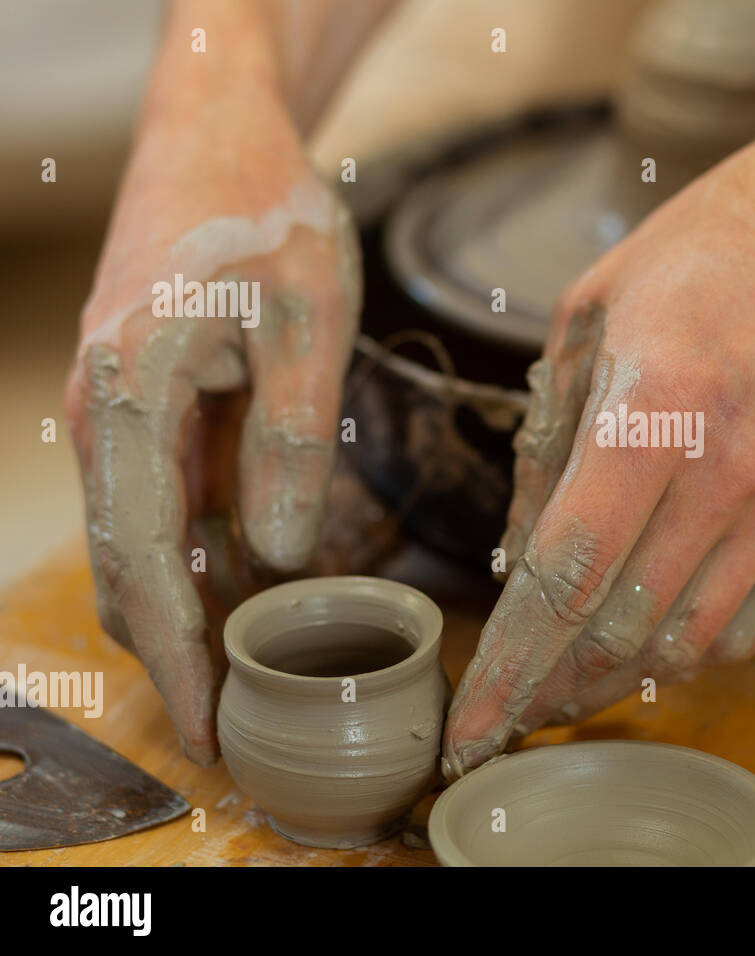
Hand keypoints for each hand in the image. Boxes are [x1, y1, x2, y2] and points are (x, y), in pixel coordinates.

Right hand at [64, 110, 359, 764]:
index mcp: (129, 400)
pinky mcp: (139, 404)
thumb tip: (275, 557)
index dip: (178, 659)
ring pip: (140, 543)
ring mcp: (112, 412)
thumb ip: (291, 441)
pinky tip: (248, 586)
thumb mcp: (308, 319)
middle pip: (127, 572)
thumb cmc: (264, 215)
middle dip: (177, 656)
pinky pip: (158, 502)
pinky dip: (194, 557)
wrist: (218, 138)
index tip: (212, 731)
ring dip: (187, 610)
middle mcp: (100, 417)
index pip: (143, 566)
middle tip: (241, 726)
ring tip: (255, 672)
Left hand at [441, 109, 754, 778]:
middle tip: (518, 704)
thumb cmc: (714, 250)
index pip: (563, 575)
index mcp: (654, 409)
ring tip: (579, 680)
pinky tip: (662, 635)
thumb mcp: (594, 313)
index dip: (508, 666)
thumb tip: (521, 546)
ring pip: (690, 642)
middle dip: (555, 683)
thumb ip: (550, 436)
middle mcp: (730, 470)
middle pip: (621, 627)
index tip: (469, 728)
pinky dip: (698, 646)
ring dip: (623, 675)